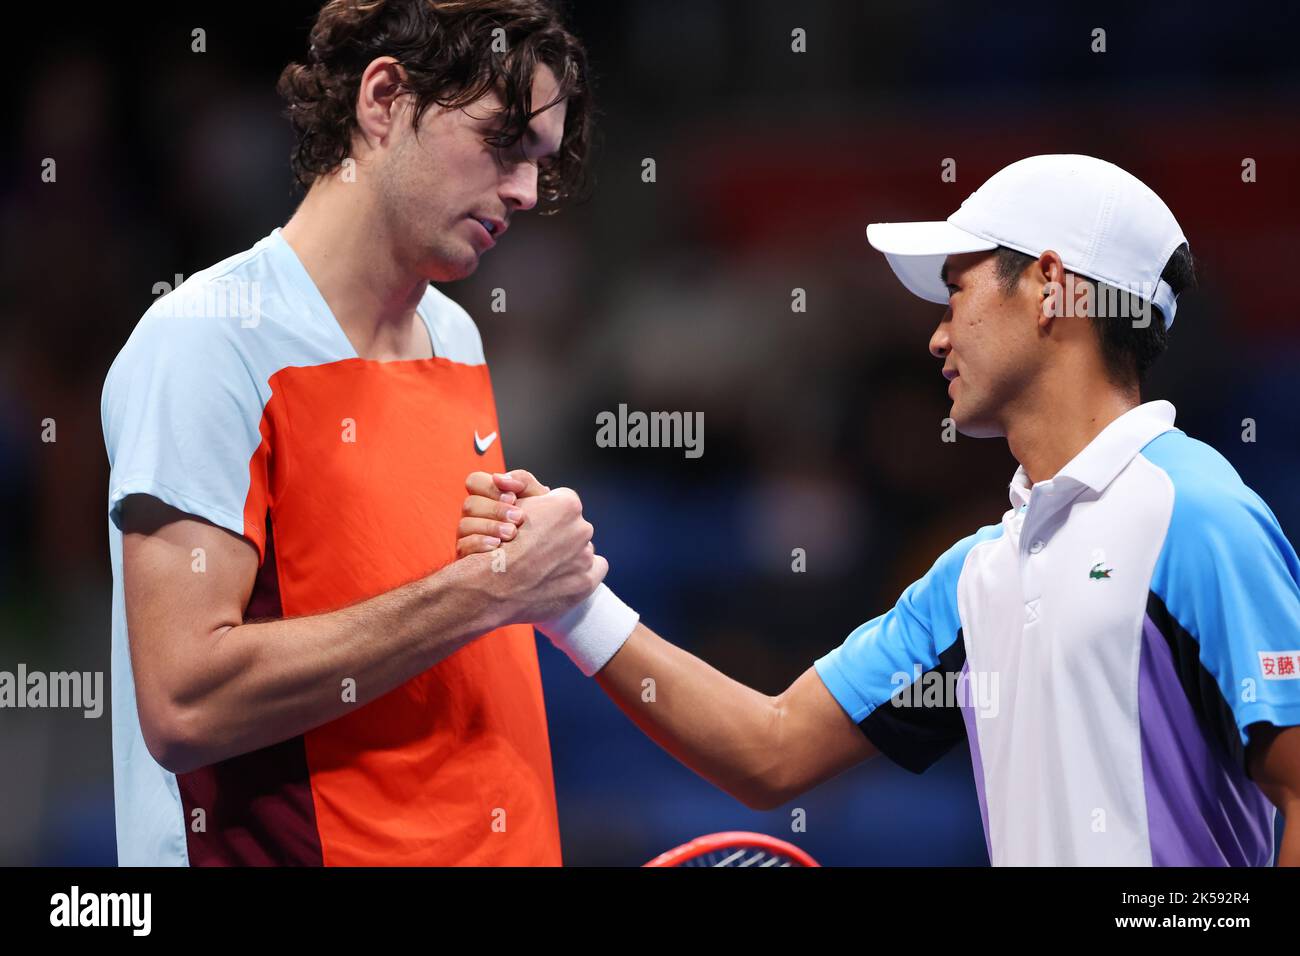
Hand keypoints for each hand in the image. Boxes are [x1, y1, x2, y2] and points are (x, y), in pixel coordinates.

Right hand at [456, 469, 549, 557]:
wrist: (547, 553)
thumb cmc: (541, 522)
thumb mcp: (538, 498)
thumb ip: (522, 481)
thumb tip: (498, 478)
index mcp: (488, 496)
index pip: (474, 481)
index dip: (490, 488)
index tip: (513, 498)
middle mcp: (475, 514)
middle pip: (470, 504)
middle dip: (495, 510)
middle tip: (518, 518)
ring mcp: (469, 534)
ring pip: (465, 525)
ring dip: (489, 527)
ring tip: (511, 534)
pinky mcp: (468, 555)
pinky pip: (463, 546)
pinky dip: (479, 543)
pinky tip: (497, 546)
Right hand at [458, 471, 605, 624]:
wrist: (491, 588)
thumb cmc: (496, 543)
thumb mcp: (506, 503)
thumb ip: (525, 485)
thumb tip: (541, 486)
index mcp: (566, 505)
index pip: (563, 502)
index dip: (545, 514)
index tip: (532, 526)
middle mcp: (581, 528)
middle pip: (573, 527)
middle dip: (558, 535)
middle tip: (534, 549)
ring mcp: (585, 557)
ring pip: (581, 550)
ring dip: (566, 556)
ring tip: (540, 567)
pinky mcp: (586, 582)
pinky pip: (594, 570)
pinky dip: (580, 573)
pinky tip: (559, 578)